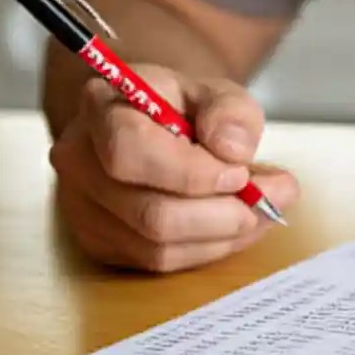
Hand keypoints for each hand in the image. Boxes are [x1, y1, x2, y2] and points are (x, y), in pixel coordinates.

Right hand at [49, 64, 299, 272]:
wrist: (154, 123)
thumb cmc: (183, 107)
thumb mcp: (216, 91)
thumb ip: (231, 110)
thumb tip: (233, 149)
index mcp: (100, 108)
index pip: (131, 151)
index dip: (191, 172)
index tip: (240, 172)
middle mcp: (79, 161)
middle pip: (148, 213)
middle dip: (222, 214)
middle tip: (275, 197)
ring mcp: (84, 208)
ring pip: (157, 247)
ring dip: (224, 235)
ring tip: (264, 209)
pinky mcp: (102, 242)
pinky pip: (159, 262)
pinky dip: (209, 248)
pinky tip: (238, 225)